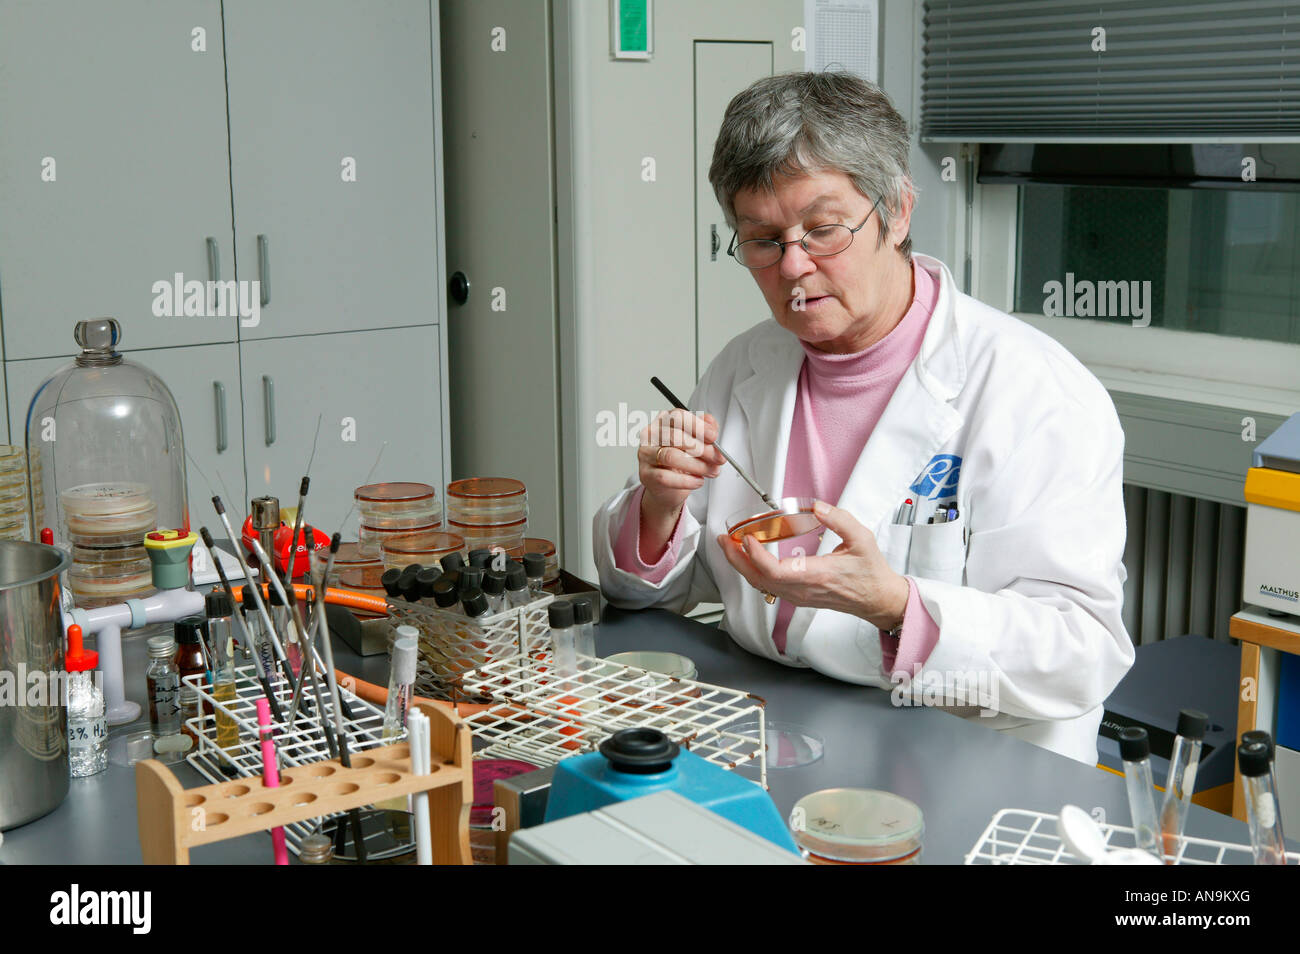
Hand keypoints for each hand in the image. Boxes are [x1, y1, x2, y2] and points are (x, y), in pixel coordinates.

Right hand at [636, 409, 725, 554]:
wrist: (667, 490)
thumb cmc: (683, 464)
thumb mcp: (698, 445)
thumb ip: (707, 432)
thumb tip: (714, 428)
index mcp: (664, 422)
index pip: (679, 415)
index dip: (700, 426)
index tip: (715, 437)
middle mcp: (650, 435)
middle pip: (678, 437)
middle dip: (703, 451)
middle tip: (718, 461)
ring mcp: (645, 456)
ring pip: (672, 456)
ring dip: (697, 467)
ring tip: (709, 474)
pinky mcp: (645, 476)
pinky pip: (666, 478)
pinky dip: (686, 482)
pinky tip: (696, 484)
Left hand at [716, 500, 908, 630]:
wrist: (877, 599)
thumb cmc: (871, 572)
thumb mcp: (862, 539)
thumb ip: (840, 520)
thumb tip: (817, 506)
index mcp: (818, 574)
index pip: (776, 571)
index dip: (756, 556)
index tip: (747, 538)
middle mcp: (804, 589)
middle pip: (760, 579)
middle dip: (737, 559)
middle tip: (724, 540)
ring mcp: (799, 596)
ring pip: (761, 585)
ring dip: (742, 565)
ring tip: (730, 546)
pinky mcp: (798, 597)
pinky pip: (768, 587)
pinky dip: (753, 572)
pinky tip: (749, 559)